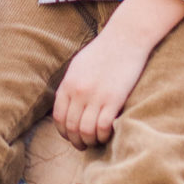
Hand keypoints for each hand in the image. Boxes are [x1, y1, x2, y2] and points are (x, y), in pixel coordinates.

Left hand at [53, 0, 183, 147]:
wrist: (125, 37)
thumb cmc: (104, 50)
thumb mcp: (79, 65)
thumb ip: (71, 85)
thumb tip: (67, 103)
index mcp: (68, 84)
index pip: (59, 117)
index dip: (63, 132)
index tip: (71, 136)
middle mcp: (78, 92)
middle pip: (71, 127)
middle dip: (76, 140)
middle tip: (83, 145)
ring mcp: (95, 96)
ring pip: (86, 131)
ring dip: (89, 141)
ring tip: (95, 142)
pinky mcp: (113, 99)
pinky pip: (102, 127)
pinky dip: (103, 136)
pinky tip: (107, 135)